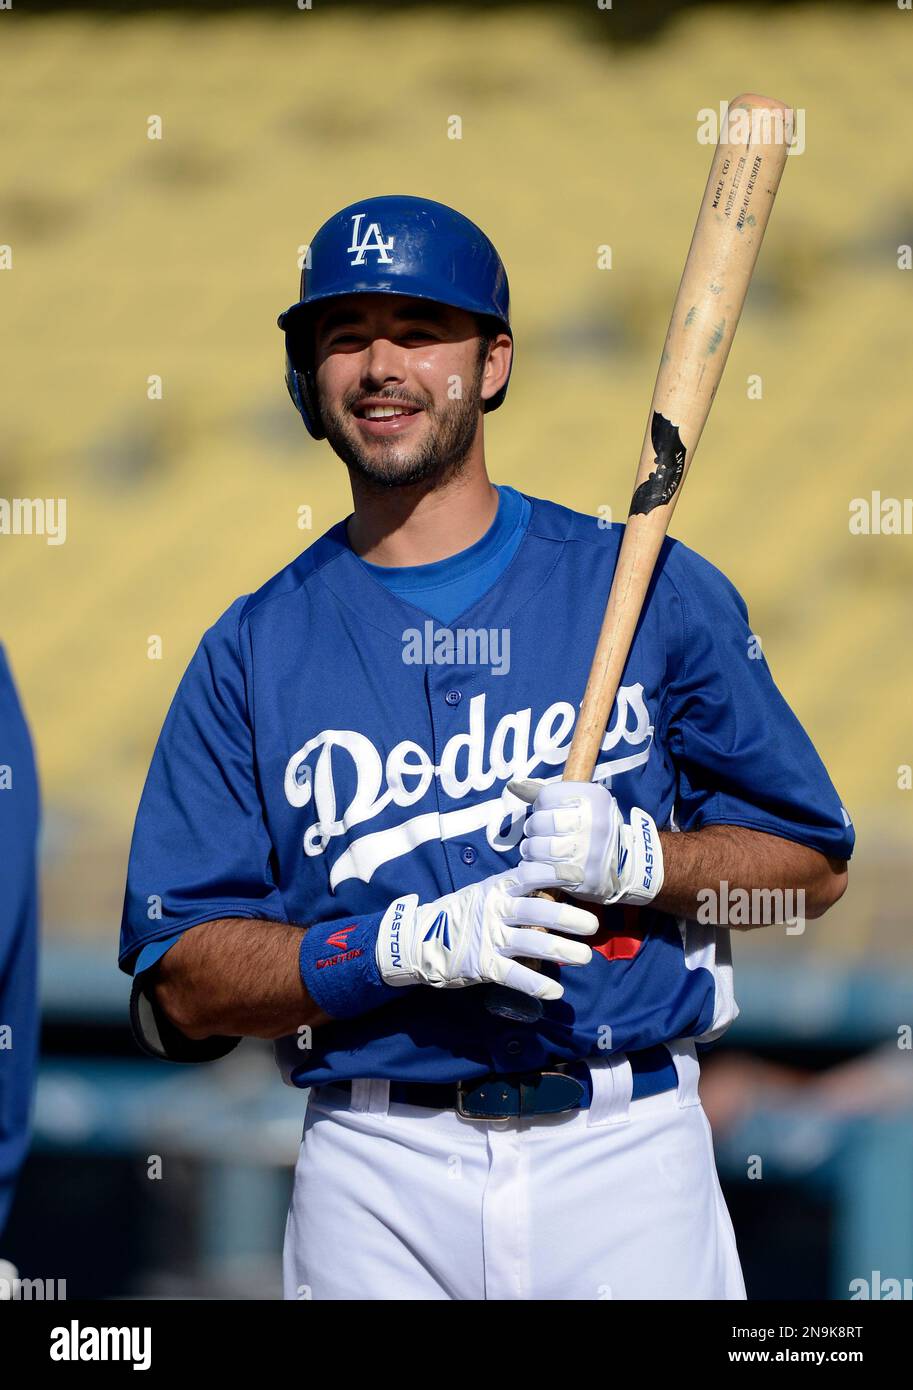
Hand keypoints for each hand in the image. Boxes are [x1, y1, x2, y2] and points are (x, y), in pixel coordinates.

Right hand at [375, 867, 597, 1001]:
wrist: (420, 939)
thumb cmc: (462, 913)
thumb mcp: (486, 893)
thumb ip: (516, 892)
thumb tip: (555, 886)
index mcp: (498, 888)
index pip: (529, 875)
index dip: (554, 874)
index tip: (578, 878)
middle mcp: (495, 910)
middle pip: (537, 910)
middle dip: (568, 917)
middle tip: (593, 924)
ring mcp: (489, 937)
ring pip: (531, 942)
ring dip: (561, 950)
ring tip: (584, 957)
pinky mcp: (482, 965)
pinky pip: (514, 975)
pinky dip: (536, 984)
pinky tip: (555, 992)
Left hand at [507, 778, 663, 908]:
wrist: (625, 868)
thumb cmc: (594, 832)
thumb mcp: (580, 806)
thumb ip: (547, 795)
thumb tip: (514, 786)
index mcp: (594, 798)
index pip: (546, 797)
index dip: (541, 807)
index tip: (549, 815)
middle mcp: (592, 823)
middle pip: (539, 822)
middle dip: (534, 831)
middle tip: (541, 836)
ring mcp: (586, 852)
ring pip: (535, 847)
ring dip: (531, 851)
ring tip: (538, 853)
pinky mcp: (578, 878)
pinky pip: (536, 872)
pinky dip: (527, 872)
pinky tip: (531, 870)